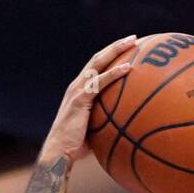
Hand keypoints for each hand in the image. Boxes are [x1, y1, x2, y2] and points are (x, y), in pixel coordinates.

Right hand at [42, 35, 136, 165]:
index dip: (110, 55)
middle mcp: (77, 85)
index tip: (128, 49)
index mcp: (79, 90)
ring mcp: (77, 90)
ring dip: (116, 51)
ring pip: (98, 63)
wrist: (58, 153)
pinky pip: (99, 82)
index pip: (96, 66)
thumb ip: (106, 123)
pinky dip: (114, 73)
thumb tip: (126, 127)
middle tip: (135, 39)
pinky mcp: (79, 99)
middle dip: (116, 46)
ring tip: (134, 44)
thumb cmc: (76, 148)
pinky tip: (128, 68)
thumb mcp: (94, 131)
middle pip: (98, 58)